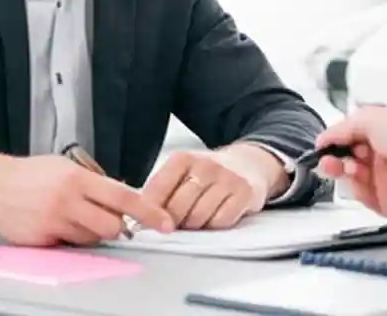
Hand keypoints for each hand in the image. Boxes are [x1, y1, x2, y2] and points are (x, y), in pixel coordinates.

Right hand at [0, 153, 174, 245]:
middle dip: (114, 226)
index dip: (149, 212)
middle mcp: (67, 200)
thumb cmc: (30, 174)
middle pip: (111, 226)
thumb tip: (124, 199)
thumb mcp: (65, 167)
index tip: (166, 222)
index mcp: (77, 178)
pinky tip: (55, 223)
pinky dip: (69, 238)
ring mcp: (54, 221)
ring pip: (91, 238)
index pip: (123, 197)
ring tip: (70, 215)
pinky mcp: (42, 239)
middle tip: (103, 216)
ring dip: (89, 232)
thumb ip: (93, 183)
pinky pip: (69, 245)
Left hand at [142, 147, 281, 230]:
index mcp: (182, 159)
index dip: (148, 212)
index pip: (157, 190)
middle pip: (177, 208)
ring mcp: (226, 178)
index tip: (144, 225)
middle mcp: (205, 165)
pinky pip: (221, 222)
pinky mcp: (244, 193)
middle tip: (174, 226)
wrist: (248, 164)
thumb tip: (138, 216)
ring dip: (193, 227)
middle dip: (172, 223)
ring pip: (198, 218)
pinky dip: (214, 227)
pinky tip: (214, 219)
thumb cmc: (207, 174)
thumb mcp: (182, 172)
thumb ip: (162, 191)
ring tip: (195, 221)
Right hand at [314, 107, 386, 218]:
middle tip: (327, 157)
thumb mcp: (370, 119)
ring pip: (349, 179)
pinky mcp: (384, 202)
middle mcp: (379, 158)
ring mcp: (382, 181)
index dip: (333, 141)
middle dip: (331, 157)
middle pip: (344, 160)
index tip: (323, 143)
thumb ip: (341, 128)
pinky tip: (358, 176)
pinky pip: (360, 197)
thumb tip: (322, 138)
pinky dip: (355, 187)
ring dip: (341, 170)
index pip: (346, 139)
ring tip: (342, 165)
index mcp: (379, 136)